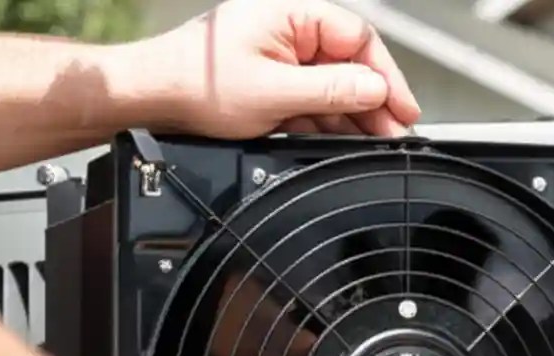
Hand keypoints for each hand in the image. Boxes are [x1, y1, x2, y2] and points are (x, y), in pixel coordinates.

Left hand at [142, 0, 419, 138]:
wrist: (152, 99)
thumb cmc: (197, 84)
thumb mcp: (275, 93)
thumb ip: (331, 90)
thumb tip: (375, 89)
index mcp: (291, 15)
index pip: (357, 38)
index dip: (385, 75)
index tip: (402, 108)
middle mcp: (288, 31)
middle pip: (348, 65)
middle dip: (372, 102)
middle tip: (393, 134)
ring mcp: (280, 57)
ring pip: (331, 87)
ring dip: (352, 116)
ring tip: (374, 142)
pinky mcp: (271, 82)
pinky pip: (310, 99)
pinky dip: (326, 120)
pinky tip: (342, 140)